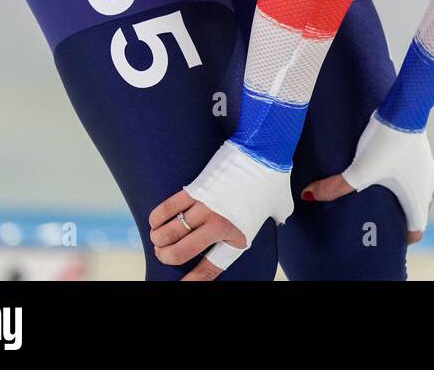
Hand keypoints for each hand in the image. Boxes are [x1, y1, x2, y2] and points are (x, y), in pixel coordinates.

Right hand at [149, 140, 294, 280]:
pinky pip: (168, 209)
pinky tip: (154, 222)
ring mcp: (205, 207)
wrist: (265, 149)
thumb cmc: (275, 178)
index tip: (183, 284)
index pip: (211, 267)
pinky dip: (157, 218)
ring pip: (169, 232)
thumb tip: (278, 218)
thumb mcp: (279, 208)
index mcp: (240, 235)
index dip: (193, 280)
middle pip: (180, 253)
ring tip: (158, 239)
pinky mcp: (195, 188)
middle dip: (166, 256)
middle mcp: (219, 225)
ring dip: (158, 239)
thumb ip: (273, 219)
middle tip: (164, 253)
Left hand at [301, 110, 433, 244]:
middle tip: (376, 219)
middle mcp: (427, 187)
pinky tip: (386, 175)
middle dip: (398, 219)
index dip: (402, 238)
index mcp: (417, 198)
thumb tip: (309, 195)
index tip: (387, 237)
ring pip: (417, 194)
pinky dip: (404, 183)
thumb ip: (336, 186)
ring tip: (378, 197)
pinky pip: (416, 178)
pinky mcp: (423, 156)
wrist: (405, 108)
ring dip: (402, 199)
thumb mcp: (360, 169)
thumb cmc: (387, 144)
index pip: (417, 229)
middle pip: (416, 213)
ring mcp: (428, 170)